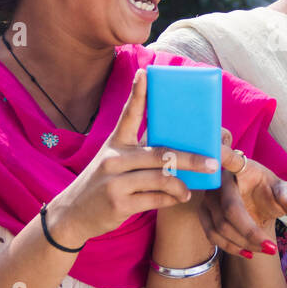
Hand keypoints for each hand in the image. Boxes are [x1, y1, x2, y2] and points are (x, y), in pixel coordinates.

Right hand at [52, 69, 219, 244]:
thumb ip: (139, 152)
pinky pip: (156, 199)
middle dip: (192, 159)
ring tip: (188, 190)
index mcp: (115, 143)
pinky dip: (171, 200)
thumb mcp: (114, 161)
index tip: (144, 73)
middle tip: (213, 162)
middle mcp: (113, 158)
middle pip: (161, 154)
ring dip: (182, 186)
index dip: (137, 93)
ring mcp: (115, 181)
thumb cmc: (103, 184)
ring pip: (162, 179)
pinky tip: (177, 199)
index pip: (128, 114)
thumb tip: (177, 145)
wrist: (73, 214)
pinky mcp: (119, 203)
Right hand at [197, 128, 286, 259]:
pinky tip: (248, 252)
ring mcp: (208, 197)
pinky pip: (212, 234)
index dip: (223, 154)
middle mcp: (219, 180)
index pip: (231, 158)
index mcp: (240, 167)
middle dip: (250, 232)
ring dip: (243, 243)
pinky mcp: (203, 213)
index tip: (220, 150)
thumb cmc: (269, 193)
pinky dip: (230, 247)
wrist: (256, 206)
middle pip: (230, 209)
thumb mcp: (284, 192)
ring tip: (264, 249)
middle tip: (271, 247)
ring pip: (220, 226)